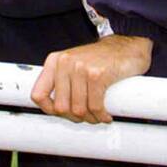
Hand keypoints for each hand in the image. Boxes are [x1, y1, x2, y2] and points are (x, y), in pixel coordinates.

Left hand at [31, 35, 151, 123]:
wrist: (128, 47)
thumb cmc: (102, 59)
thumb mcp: (74, 64)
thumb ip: (62, 82)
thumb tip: (55, 110)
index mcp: (55, 61)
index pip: (38, 94)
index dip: (48, 110)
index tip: (61, 114)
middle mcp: (65, 62)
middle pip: (60, 107)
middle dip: (74, 117)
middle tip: (86, 116)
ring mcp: (81, 68)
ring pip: (78, 109)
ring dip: (90, 118)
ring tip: (97, 116)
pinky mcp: (98, 75)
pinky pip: (95, 106)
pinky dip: (101, 116)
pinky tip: (106, 115)